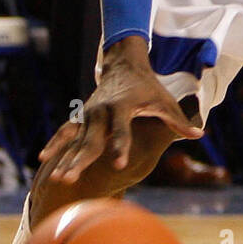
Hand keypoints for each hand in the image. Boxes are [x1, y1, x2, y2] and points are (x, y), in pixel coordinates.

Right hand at [40, 42, 202, 182]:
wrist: (124, 64)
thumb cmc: (148, 86)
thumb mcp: (164, 101)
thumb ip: (177, 120)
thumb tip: (199, 135)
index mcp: (123, 106)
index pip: (121, 130)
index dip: (120, 147)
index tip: (119, 164)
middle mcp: (102, 110)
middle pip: (92, 139)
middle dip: (82, 160)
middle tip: (72, 179)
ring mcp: (89, 113)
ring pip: (76, 139)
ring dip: (66, 158)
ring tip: (58, 178)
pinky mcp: (82, 116)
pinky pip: (66, 131)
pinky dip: (55, 144)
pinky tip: (43, 160)